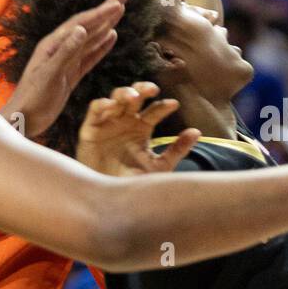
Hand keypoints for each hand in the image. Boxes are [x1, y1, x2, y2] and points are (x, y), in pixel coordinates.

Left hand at [4, 0, 126, 140]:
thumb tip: (81, 29)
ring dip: (105, 24)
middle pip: (87, 25)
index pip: (82, 23)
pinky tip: (111, 37)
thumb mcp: (50, 75)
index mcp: (53, 44)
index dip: (101, 12)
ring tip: (119, 10)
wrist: (24, 120)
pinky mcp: (70, 74)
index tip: (119, 1)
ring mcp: (66, 60)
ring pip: (90, 38)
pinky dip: (102, 45)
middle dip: (105, 10)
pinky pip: (89, 56)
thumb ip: (66, 52)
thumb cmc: (33, 98)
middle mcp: (60, 48)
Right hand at [76, 82, 199, 177]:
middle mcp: (125, 122)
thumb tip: (197, 131)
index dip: (163, 106)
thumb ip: (177, 149)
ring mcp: (108, 123)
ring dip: (124, 93)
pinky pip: (95, 111)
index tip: (174, 105)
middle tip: (152, 89)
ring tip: (133, 96)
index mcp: (142, 128)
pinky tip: (111, 105)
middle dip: (142, 89)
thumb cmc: (133, 182)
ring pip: (115, 99)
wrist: (108, 199)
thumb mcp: (160, 167)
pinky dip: (102, 104)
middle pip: (135, 97)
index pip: (154, 111)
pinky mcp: (90, 130)